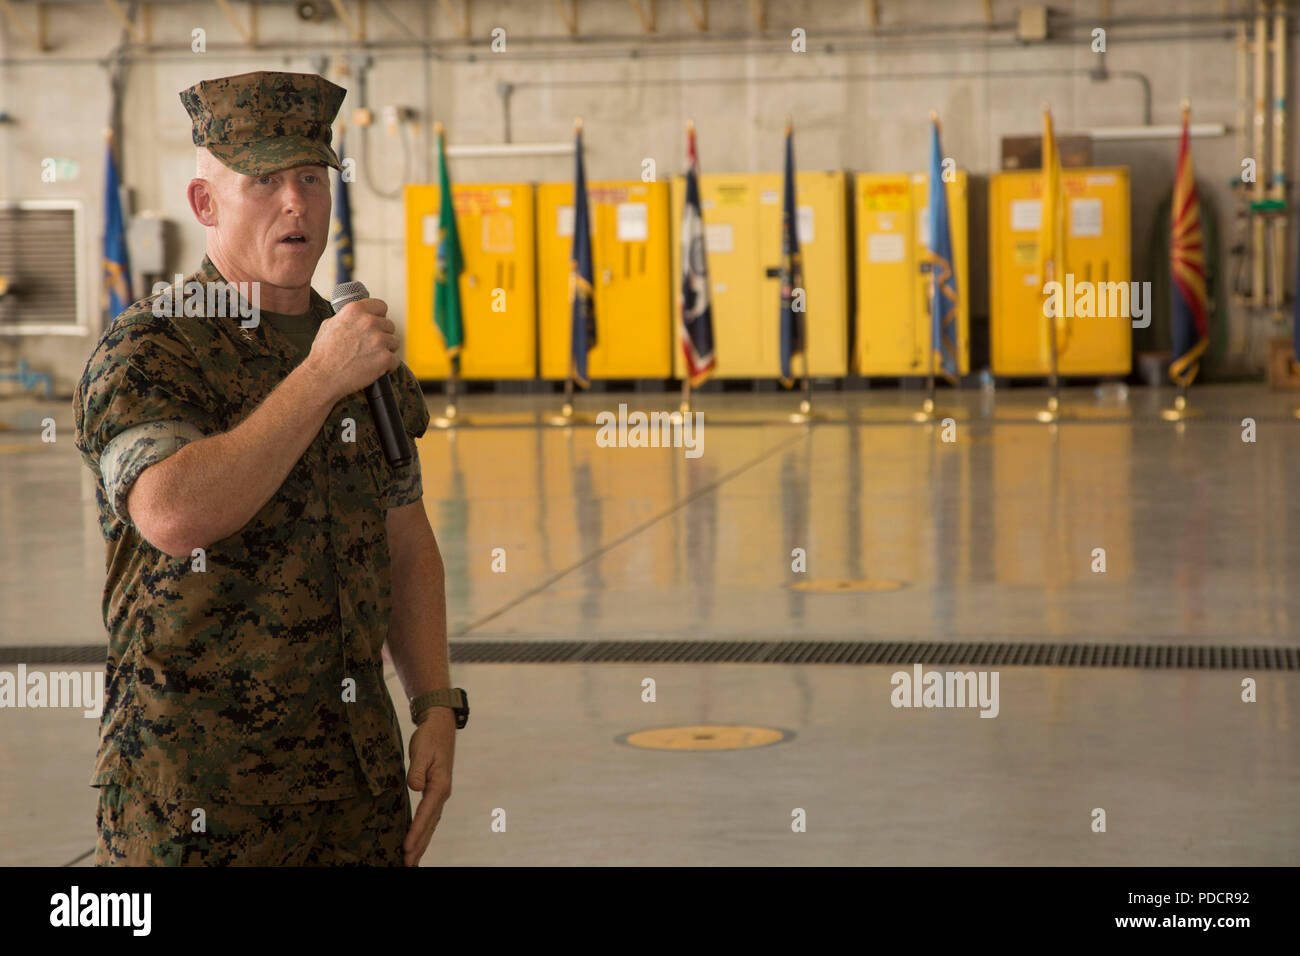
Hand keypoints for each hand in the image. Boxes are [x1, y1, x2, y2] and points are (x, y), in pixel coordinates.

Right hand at [302, 297, 400, 402]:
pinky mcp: (385, 357)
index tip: (376, 324)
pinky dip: (388, 366)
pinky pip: (395, 360)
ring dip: (386, 350)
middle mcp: (369, 322)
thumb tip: (357, 316)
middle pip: (389, 325)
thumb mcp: (329, 325)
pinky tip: (374, 368)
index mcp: (355, 310)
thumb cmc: (324, 354)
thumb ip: (347, 317)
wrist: (322, 377)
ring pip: (394, 342)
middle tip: (369, 346)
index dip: (379, 316)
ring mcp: (379, 340)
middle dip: (382, 335)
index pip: (381, 306)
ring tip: (370, 358)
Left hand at [404, 707, 454, 866]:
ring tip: (413, 859)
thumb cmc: (430, 738)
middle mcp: (442, 793)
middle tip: (408, 863)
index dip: (416, 831)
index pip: (426, 814)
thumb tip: (415, 787)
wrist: (440, 727)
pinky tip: (418, 839)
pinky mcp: (435, 791)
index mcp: (440, 785)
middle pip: (430, 824)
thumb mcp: (421, 751)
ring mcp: (440, 793)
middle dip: (420, 845)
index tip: (407, 847)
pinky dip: (424, 830)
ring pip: (431, 823)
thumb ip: (417, 770)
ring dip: (422, 842)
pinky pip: (429, 816)